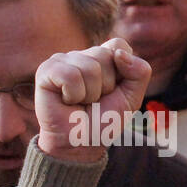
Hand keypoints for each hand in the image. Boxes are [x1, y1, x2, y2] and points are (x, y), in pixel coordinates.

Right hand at [33, 39, 151, 161]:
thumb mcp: (132, 97)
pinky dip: (74, 95)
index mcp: (102, 57)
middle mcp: (82, 55)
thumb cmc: (105, 120)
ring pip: (90, 67)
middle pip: (105, 55)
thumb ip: (140, 73)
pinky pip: (70, 76)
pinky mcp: (46, 70)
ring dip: (91, 93)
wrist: (81, 142)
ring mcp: (62, 60)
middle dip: (107, 85)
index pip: (119, 45)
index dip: (123, 70)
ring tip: (81, 102)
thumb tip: (119, 53)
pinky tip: (67, 100)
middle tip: (95, 100)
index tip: (115, 90)